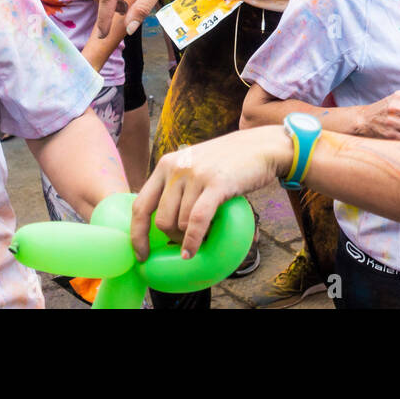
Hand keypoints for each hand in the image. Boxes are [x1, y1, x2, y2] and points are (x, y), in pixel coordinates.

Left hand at [132, 127, 292, 260]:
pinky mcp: (216, 184)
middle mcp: (176, 168)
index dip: (137, 234)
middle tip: (186, 241)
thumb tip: (164, 221)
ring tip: (204, 237)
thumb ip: (177, 184)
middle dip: (171, 238)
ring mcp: (196, 175)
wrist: (262, 146)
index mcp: (166, 164)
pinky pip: (197, 221)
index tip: (141, 253)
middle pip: (161, 219)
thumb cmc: (229, 161)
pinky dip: (192, 241)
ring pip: (180, 222)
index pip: (140, 205)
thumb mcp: (195, 165)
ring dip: (189, 238)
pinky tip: (191, 252)